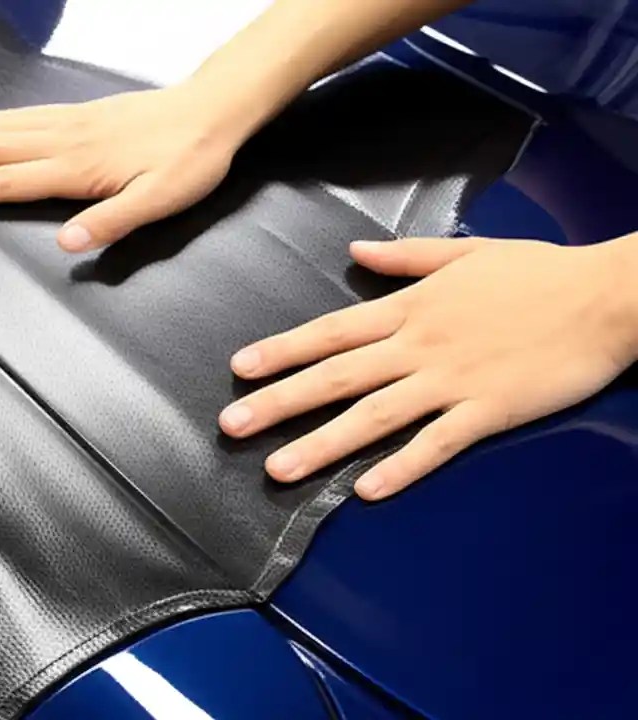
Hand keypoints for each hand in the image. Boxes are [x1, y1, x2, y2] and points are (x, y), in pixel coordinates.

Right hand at [0, 85, 248, 251]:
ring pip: (2, 127)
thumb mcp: (161, 200)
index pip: (7, 181)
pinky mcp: (79, 115)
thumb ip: (112, 222)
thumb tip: (67, 244)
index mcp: (78, 167)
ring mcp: (69, 124)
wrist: (213, 110)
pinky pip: (22, 114)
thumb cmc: (191, 158)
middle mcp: (65, 140)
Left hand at [218, 236, 637, 500]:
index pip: (331, 331)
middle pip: (337, 377)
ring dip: (323, 443)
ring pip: (374, 416)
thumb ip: (405, 259)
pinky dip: (402, 467)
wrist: (608, 296)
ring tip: (279, 468)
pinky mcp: (489, 410)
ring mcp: (452, 380)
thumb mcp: (466, 253)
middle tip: (231, 425)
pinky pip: (437, 445)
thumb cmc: (539, 273)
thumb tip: (355, 251)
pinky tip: (367, 491)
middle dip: (279, 401)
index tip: (239, 368)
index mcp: (412, 308)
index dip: (282, 350)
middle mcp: (420, 346)